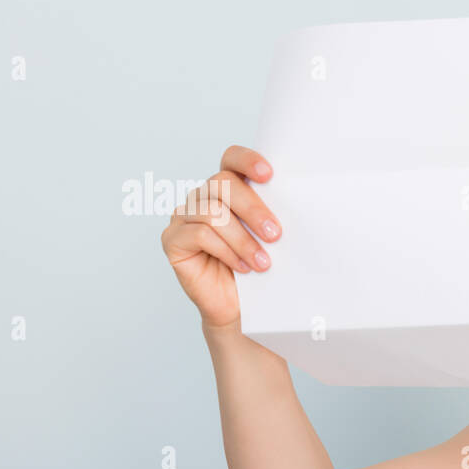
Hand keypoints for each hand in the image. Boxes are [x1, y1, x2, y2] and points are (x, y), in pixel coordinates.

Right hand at [160, 145, 280, 332]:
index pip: (231, 159)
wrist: (240, 308)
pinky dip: (227, 252)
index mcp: (227, 190)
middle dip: (253, 209)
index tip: (269, 175)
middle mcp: (202, 197)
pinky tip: (242, 268)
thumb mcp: (268, 238)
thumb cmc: (257, 270)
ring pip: (212, 212)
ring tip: (263, 263)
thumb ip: (270, 214)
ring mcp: (183, 217)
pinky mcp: (172, 239)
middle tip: (275, 235)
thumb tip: (295, 201)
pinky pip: (200, 235)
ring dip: (243, 240)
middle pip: (223, 183)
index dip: (248, 160)